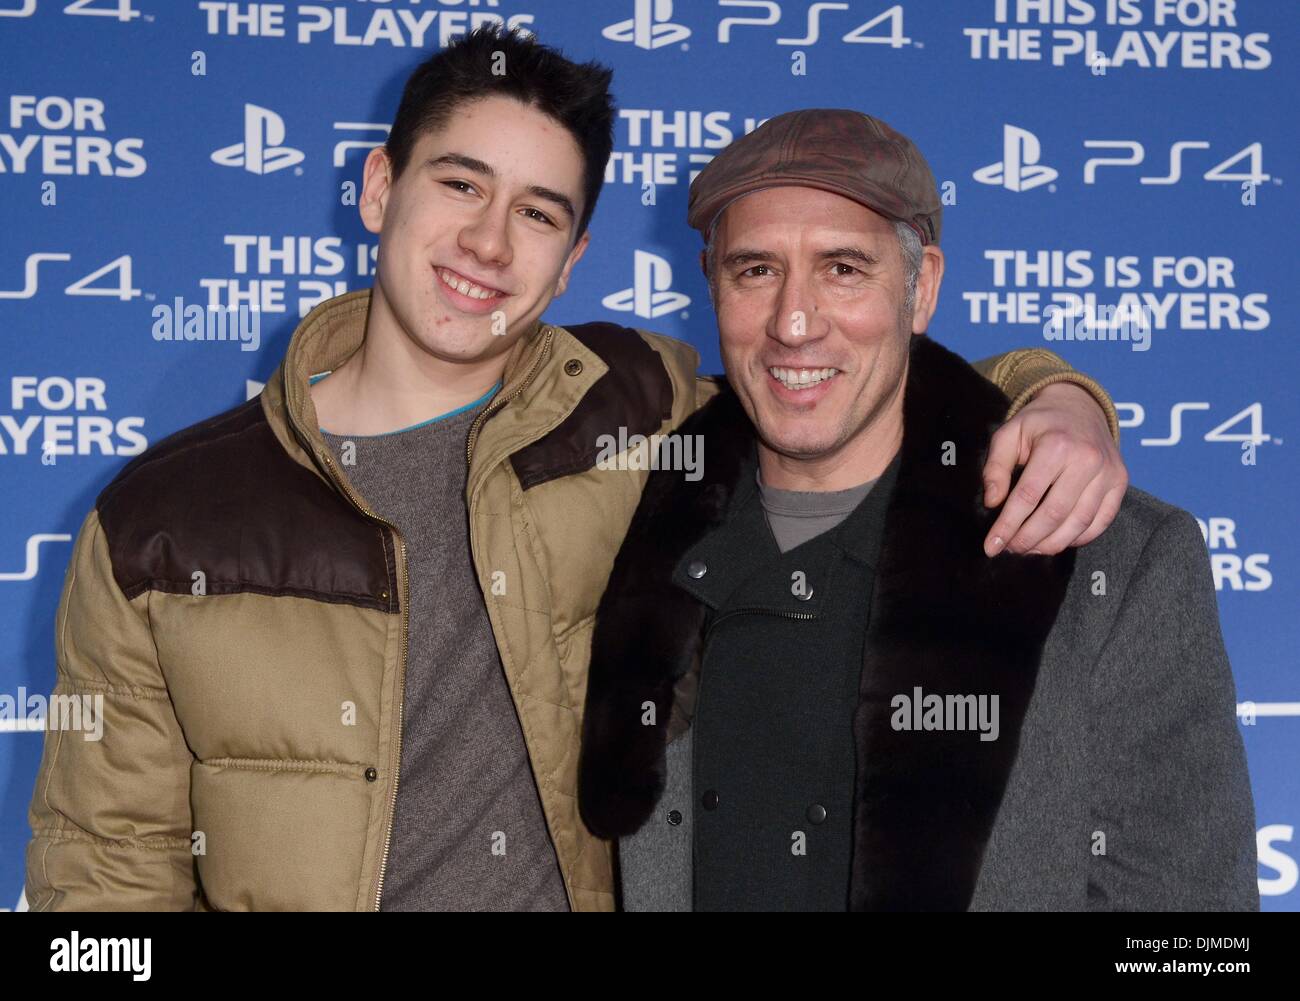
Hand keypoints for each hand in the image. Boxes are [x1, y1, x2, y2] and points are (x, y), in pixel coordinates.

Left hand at [981, 381, 1127, 556]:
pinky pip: (1101, 521)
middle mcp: (1087, 459)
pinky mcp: (1120, 482)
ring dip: (1051, 544)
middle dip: (1027, 539)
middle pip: (1054, 514)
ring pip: (1079, 523)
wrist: (1079, 406)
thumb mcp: (1008, 434)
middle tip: (1009, 549)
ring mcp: (1108, 472)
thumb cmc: (1039, 423)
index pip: (1027, 496)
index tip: (991, 545)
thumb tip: (993, 503)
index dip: (1007, 525)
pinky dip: (1078, 538)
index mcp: (1057, 445)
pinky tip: (1056, 541)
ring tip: (1028, 549)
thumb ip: (995, 467)